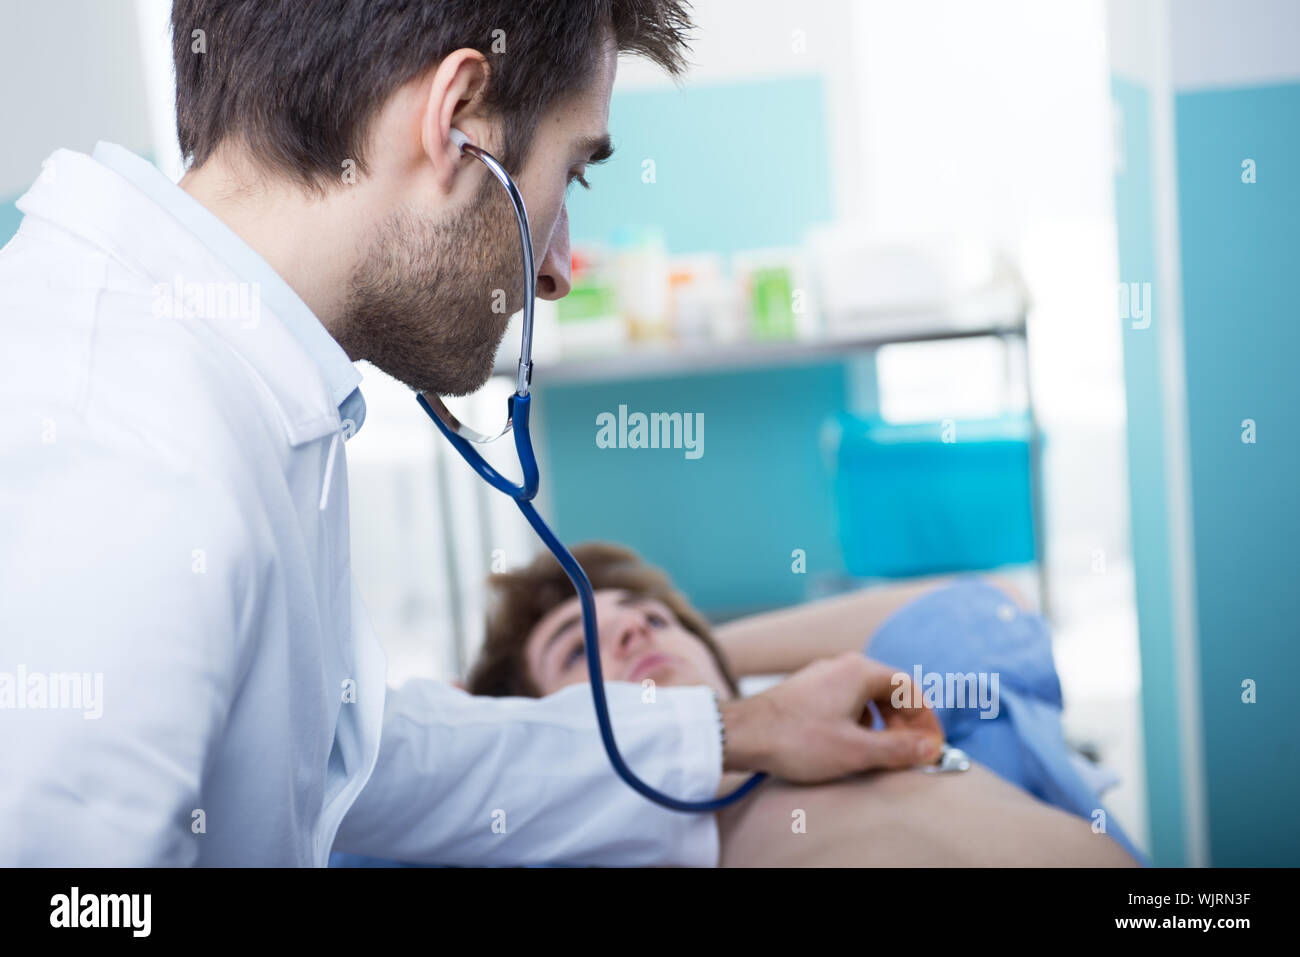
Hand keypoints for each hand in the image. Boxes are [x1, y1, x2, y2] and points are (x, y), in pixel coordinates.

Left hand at [719, 653, 944, 782]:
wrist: (742, 734)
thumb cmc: (797, 740)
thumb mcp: (856, 750)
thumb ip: (899, 749)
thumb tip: (932, 748)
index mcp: (859, 671)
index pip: (908, 688)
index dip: (925, 719)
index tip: (931, 745)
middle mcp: (841, 666)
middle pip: (888, 690)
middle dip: (904, 723)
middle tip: (910, 752)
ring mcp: (821, 677)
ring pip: (866, 697)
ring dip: (882, 723)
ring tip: (882, 751)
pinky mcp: (806, 691)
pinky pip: (846, 701)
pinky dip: (859, 721)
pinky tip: (850, 744)